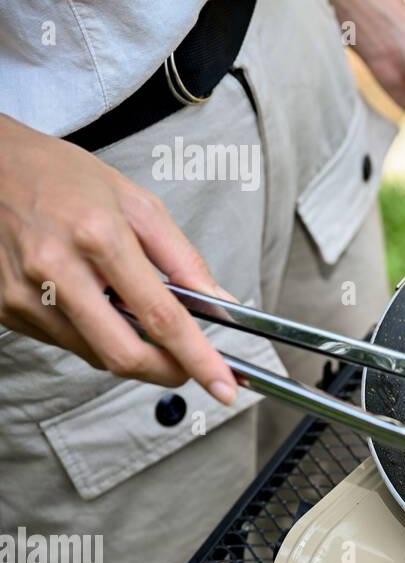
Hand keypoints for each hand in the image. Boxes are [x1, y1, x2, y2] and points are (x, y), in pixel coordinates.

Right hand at [0, 116, 238, 403]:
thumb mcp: (139, 204)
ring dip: (129, 349)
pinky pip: (66, 342)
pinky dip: (94, 335)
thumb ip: (183, 259)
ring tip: (132, 310)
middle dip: (166, 371)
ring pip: (95, 355)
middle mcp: (55, 270)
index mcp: (98, 237)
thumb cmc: (64, 177)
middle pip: (123, 354)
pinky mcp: (5, 308)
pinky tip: (95, 303)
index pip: (160, 315)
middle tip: (189, 367)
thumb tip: (221, 303)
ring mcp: (23, 294)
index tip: (224, 384)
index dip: (197, 358)